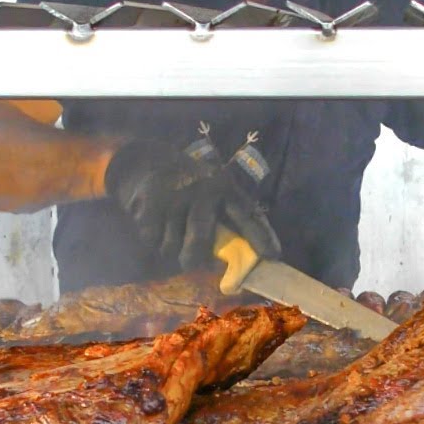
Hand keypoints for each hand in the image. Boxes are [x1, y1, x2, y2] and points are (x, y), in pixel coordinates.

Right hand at [103, 138, 280, 270]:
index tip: (273, 256)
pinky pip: (152, 239)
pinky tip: (156, 224)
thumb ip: (232, 222)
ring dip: (171, 248)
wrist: (150, 161)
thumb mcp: (216, 194)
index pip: (247, 215)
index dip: (261, 236)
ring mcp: (176, 196)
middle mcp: (203, 190)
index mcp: (226, 187)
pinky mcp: (150, 202)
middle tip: (191, 262)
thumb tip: (247, 260)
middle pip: (199, 242)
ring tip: (172, 232)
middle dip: (194, 259)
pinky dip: (152, 239)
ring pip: (172, 246)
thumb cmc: (193, 188)